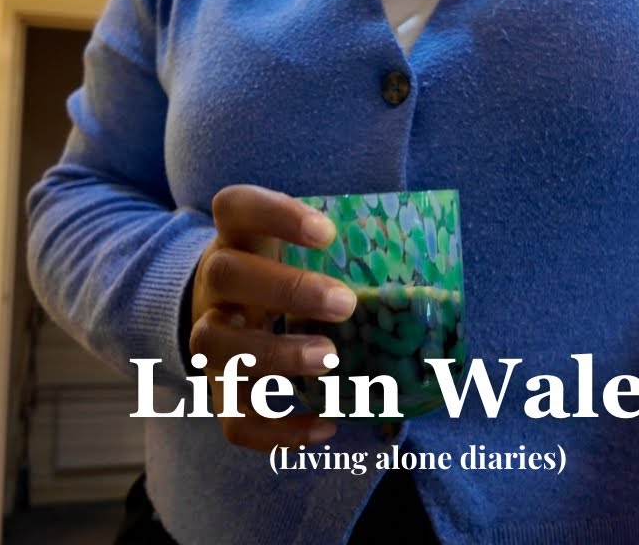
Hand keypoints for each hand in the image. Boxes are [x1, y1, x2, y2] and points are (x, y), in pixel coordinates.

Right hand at [189, 184, 356, 450]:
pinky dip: (277, 431)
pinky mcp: (218, 392)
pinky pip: (234, 419)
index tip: (328, 232)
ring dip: (276, 354)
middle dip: (286, 288)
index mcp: (237, 238)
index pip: (236, 207)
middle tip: (345, 303)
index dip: (275, 214)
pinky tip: (325, 425)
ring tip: (330, 358)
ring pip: (215, 346)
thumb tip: (428, 248)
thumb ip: (343, 244)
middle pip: (225, 274)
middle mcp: (214, 286)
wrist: (223, 313)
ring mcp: (209, 339)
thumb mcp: (295, 247)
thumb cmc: (281, 272)